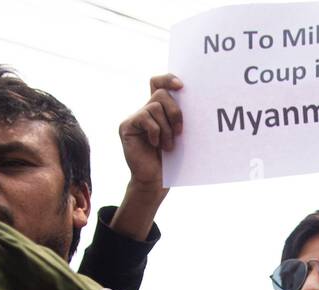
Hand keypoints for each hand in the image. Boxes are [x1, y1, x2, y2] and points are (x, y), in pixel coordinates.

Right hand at [109, 75, 180, 241]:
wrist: (155, 181)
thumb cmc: (170, 160)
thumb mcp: (178, 134)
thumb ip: (178, 116)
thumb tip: (192, 99)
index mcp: (157, 110)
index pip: (158, 83)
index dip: (168, 79)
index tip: (182, 86)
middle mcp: (144, 110)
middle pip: (160, 94)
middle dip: (175, 112)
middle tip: (180, 132)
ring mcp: (134, 118)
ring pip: (155, 107)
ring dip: (167, 128)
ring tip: (168, 146)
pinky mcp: (126, 127)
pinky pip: (145, 118)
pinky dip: (155, 132)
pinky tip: (156, 145)